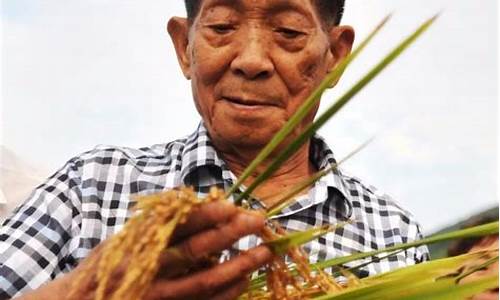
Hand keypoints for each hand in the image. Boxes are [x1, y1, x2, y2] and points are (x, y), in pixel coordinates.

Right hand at [63, 201, 270, 299]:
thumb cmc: (107, 267)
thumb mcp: (123, 239)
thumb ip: (155, 222)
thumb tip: (191, 199)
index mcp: (138, 245)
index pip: (176, 225)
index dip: (206, 215)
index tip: (232, 204)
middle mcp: (149, 270)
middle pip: (196, 251)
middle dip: (229, 234)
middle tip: (258, 220)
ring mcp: (160, 296)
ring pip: (205, 282)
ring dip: (238, 266)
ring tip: (264, 251)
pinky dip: (227, 293)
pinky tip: (245, 280)